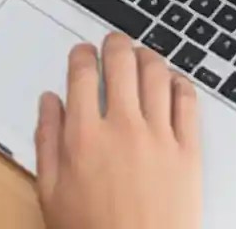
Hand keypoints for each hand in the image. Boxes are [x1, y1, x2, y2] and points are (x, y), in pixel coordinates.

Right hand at [35, 33, 202, 228]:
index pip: (83, 74)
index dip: (82, 55)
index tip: (83, 52)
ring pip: (157, 74)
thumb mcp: (50, 192)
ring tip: (142, 57)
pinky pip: (187, 101)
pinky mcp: (188, 150)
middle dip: (115, 44)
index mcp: (84, 136)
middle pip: (122, 62)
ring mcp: (159, 137)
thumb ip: (46, 141)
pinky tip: (172, 83)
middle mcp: (123, 128)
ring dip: (147, 56)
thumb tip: (49, 103)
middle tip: (114, 42)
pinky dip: (179, 83)